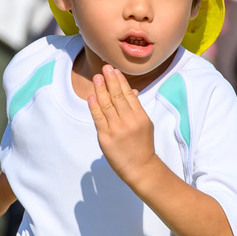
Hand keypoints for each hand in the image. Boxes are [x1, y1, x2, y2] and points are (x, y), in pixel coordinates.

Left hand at [87, 65, 159, 184]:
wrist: (140, 167)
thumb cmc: (142, 145)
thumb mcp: (145, 124)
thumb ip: (136, 107)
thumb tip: (132, 90)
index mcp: (140, 116)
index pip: (129, 95)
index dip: (121, 81)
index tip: (115, 71)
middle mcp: (129, 121)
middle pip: (118, 96)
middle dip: (111, 80)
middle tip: (105, 67)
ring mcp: (117, 129)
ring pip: (107, 105)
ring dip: (101, 89)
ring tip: (97, 77)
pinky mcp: (106, 137)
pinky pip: (99, 119)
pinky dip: (94, 107)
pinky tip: (92, 96)